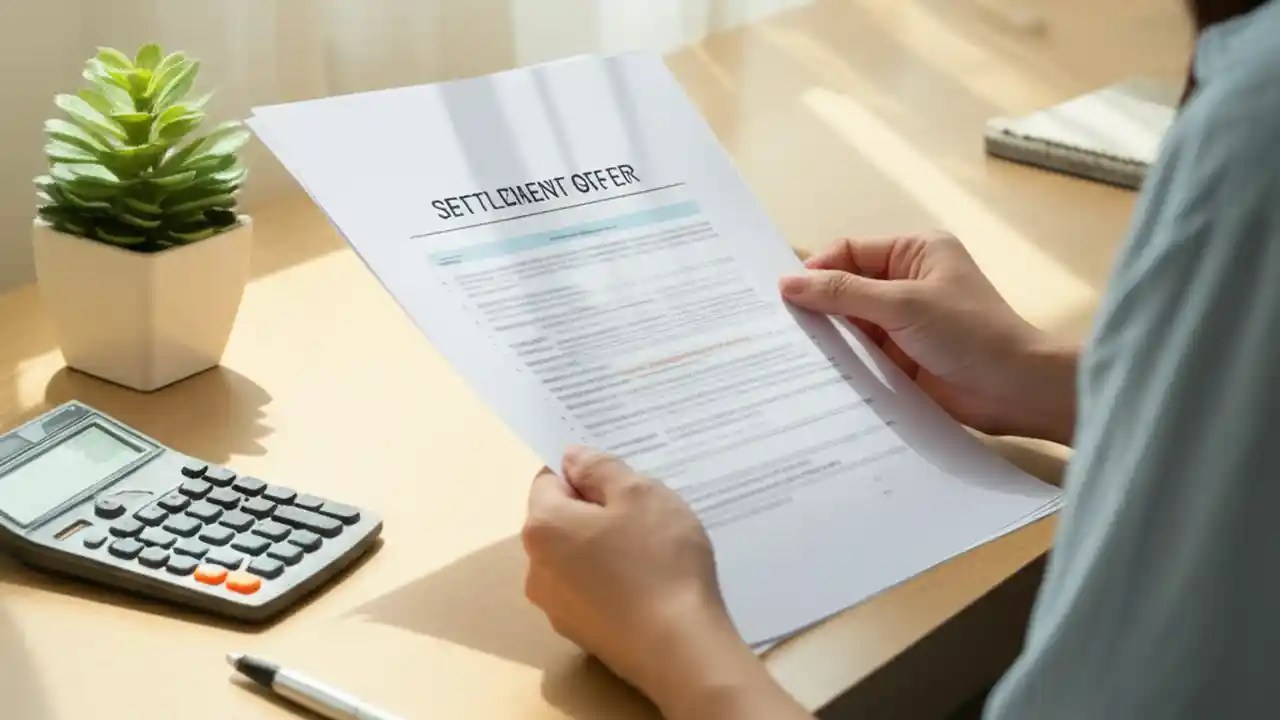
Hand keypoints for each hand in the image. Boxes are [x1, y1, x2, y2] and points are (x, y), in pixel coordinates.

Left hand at [523, 447, 810, 719]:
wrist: (680, 650)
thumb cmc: (659, 561)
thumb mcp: (639, 493)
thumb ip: (600, 468)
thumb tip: (571, 458)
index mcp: (542, 527)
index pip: (551, 480)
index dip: (588, 474)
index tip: (625, 484)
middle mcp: (535, 568)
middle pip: (562, 520)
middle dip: (598, 512)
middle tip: (646, 516)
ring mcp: (555, 607)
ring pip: (577, 558)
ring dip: (606, 548)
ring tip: (652, 553)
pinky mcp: (580, 634)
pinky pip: (591, 590)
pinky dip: (613, 582)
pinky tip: (649, 587)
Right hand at [780, 232, 1077, 443]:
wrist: (1015, 390)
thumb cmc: (970, 333)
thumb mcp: (903, 304)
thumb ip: (844, 293)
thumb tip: (788, 283)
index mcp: (914, 252)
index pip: (850, 252)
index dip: (817, 271)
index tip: (783, 296)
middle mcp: (906, 283)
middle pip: (845, 288)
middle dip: (817, 306)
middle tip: (776, 327)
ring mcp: (903, 323)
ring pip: (850, 325)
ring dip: (828, 338)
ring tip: (787, 354)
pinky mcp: (901, 359)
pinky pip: (861, 355)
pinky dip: (841, 363)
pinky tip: (812, 375)